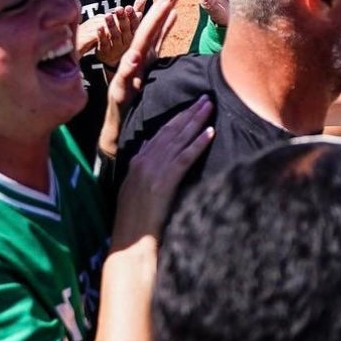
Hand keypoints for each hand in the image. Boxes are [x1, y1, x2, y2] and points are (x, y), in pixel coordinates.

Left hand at [94, 0, 146, 66]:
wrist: (115, 61)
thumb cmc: (125, 39)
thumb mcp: (133, 26)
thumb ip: (137, 11)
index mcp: (136, 35)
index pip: (136, 25)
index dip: (132, 16)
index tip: (129, 7)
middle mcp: (127, 42)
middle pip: (125, 29)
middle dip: (122, 19)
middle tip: (119, 9)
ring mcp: (116, 47)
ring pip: (115, 36)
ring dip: (111, 25)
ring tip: (107, 16)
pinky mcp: (105, 51)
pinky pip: (103, 43)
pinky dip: (101, 35)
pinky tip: (98, 27)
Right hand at [99, 0, 178, 156]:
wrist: (120, 123)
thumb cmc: (135, 91)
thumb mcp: (151, 61)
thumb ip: (160, 38)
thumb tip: (174, 13)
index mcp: (142, 52)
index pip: (154, 27)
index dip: (164, 7)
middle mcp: (133, 59)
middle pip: (146, 30)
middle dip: (158, 9)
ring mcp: (125, 74)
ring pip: (135, 50)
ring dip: (146, 31)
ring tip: (159, 14)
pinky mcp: (119, 91)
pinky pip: (124, 78)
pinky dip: (129, 67)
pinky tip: (135, 57)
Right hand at [111, 94, 214, 249]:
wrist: (130, 243)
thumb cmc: (135, 222)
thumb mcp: (134, 190)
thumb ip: (145, 171)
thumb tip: (157, 155)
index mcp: (136, 162)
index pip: (160, 134)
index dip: (177, 119)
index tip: (190, 107)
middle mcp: (143, 161)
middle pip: (171, 131)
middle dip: (189, 113)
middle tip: (206, 97)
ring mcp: (153, 170)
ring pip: (179, 139)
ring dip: (196, 121)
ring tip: (210, 107)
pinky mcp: (163, 181)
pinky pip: (185, 157)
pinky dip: (198, 143)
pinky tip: (210, 132)